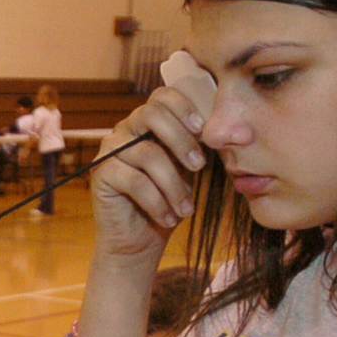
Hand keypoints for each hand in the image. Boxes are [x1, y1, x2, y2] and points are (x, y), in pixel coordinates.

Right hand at [90, 84, 209, 261]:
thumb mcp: (187, 170)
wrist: (141, 239)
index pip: (161, 97)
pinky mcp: (101, 174)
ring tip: (186, 209)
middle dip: (181, 140)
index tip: (203, 129)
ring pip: (147, 154)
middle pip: (151, 114)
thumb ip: (199, 147)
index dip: (183, 107)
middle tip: (199, 166)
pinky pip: (135, 181)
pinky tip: (169, 218)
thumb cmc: (168, 201)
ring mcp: (110, 151)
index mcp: (148, 123)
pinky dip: (157, 202)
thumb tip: (236, 132)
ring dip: (173, 184)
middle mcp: (125, 130)